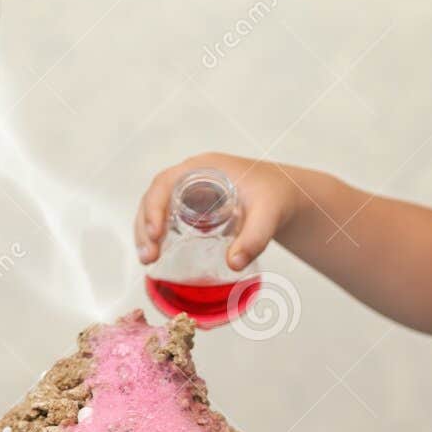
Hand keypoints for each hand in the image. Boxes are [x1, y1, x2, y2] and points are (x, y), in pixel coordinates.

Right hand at [135, 152, 304, 270]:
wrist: (286, 195)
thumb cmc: (277, 196)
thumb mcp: (269, 215)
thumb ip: (255, 238)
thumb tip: (232, 264)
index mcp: (205, 167)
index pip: (166, 182)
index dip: (154, 206)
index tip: (155, 234)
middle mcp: (193, 176)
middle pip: (155, 197)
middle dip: (145, 225)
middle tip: (149, 256)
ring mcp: (191, 191)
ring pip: (157, 208)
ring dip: (147, 232)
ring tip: (149, 259)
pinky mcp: (195, 207)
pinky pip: (168, 217)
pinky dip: (159, 234)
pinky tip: (159, 255)